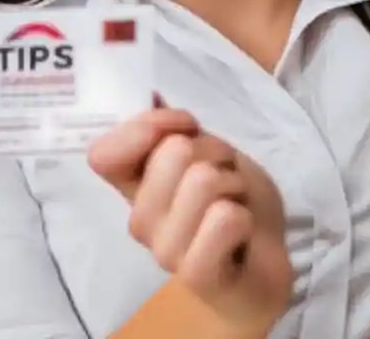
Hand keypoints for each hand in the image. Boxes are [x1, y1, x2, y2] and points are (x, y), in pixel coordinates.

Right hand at [89, 107, 292, 334]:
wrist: (265, 268)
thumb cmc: (233, 205)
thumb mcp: (208, 154)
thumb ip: (175, 130)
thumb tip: (148, 95)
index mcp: (135, 188)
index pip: (104, 152)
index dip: (148, 125)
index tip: (185, 126)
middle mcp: (141, 219)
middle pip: (174, 151)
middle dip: (216, 153)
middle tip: (225, 178)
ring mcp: (164, 250)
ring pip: (202, 181)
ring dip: (234, 183)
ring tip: (235, 204)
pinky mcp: (195, 274)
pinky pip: (224, 218)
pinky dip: (246, 215)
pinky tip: (242, 233)